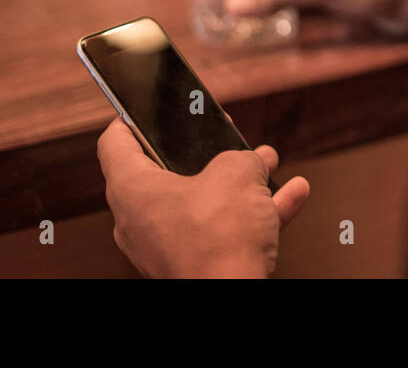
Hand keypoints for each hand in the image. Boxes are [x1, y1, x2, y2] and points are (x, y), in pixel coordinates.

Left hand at [97, 117, 309, 277]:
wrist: (230, 298)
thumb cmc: (219, 238)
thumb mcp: (237, 173)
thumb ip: (242, 158)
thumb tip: (253, 162)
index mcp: (132, 189)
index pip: (115, 142)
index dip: (132, 118)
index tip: (152, 108)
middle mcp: (139, 219)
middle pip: (166, 173)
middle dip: (205, 153)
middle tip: (224, 135)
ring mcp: (165, 246)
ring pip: (201, 202)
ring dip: (237, 182)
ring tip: (266, 162)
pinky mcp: (192, 265)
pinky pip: (222, 230)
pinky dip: (252, 213)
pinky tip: (292, 194)